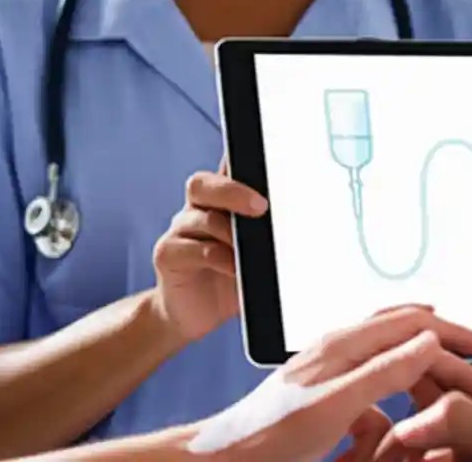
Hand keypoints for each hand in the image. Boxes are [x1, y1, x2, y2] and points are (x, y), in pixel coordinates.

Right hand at [151, 166, 266, 342]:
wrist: (195, 313)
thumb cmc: (231, 278)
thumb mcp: (258, 255)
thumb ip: (271, 236)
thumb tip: (303, 227)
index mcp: (220, 202)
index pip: (228, 168)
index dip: (238, 157)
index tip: (267, 158)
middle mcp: (197, 210)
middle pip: (203, 184)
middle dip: (233, 191)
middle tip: (261, 207)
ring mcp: (180, 231)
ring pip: (200, 217)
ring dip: (228, 232)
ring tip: (251, 250)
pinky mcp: (168, 255)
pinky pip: (191, 248)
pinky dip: (217, 257)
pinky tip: (234, 268)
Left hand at [192, 307, 471, 461]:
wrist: (225, 455)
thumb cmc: (270, 436)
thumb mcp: (336, 405)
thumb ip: (383, 371)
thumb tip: (429, 342)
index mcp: (345, 343)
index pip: (416, 325)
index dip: (457, 336)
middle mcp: (340, 345)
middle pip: (409, 332)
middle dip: (450, 349)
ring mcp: (332, 364)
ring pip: (393, 350)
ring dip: (426, 364)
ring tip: (454, 382)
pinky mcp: (326, 386)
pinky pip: (375, 375)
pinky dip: (400, 384)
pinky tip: (405, 402)